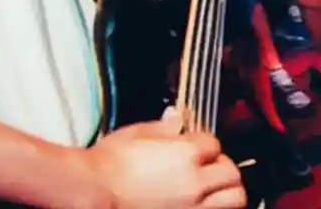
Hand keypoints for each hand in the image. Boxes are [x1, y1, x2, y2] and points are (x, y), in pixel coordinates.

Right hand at [82, 116, 245, 207]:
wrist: (86, 194)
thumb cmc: (102, 169)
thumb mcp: (133, 136)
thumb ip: (162, 128)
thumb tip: (177, 119)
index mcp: (186, 154)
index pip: (214, 144)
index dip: (205, 147)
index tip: (198, 151)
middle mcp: (194, 182)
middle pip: (231, 173)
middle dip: (223, 170)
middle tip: (212, 171)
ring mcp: (193, 208)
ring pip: (234, 200)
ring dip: (227, 194)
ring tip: (216, 193)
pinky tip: (204, 206)